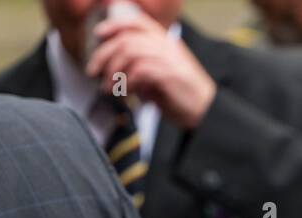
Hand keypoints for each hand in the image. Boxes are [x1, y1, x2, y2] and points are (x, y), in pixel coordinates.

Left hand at [86, 10, 216, 129]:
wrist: (208, 112)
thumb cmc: (184, 97)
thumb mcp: (163, 75)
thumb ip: (144, 67)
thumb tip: (119, 72)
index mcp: (166, 42)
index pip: (137, 22)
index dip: (115, 25)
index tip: (99, 34)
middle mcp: (167, 46)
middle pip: (125, 39)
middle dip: (104, 55)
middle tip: (94, 72)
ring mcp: (168, 59)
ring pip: (129, 53)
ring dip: (113, 72)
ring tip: (108, 88)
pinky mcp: (169, 74)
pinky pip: (139, 71)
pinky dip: (127, 82)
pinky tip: (126, 94)